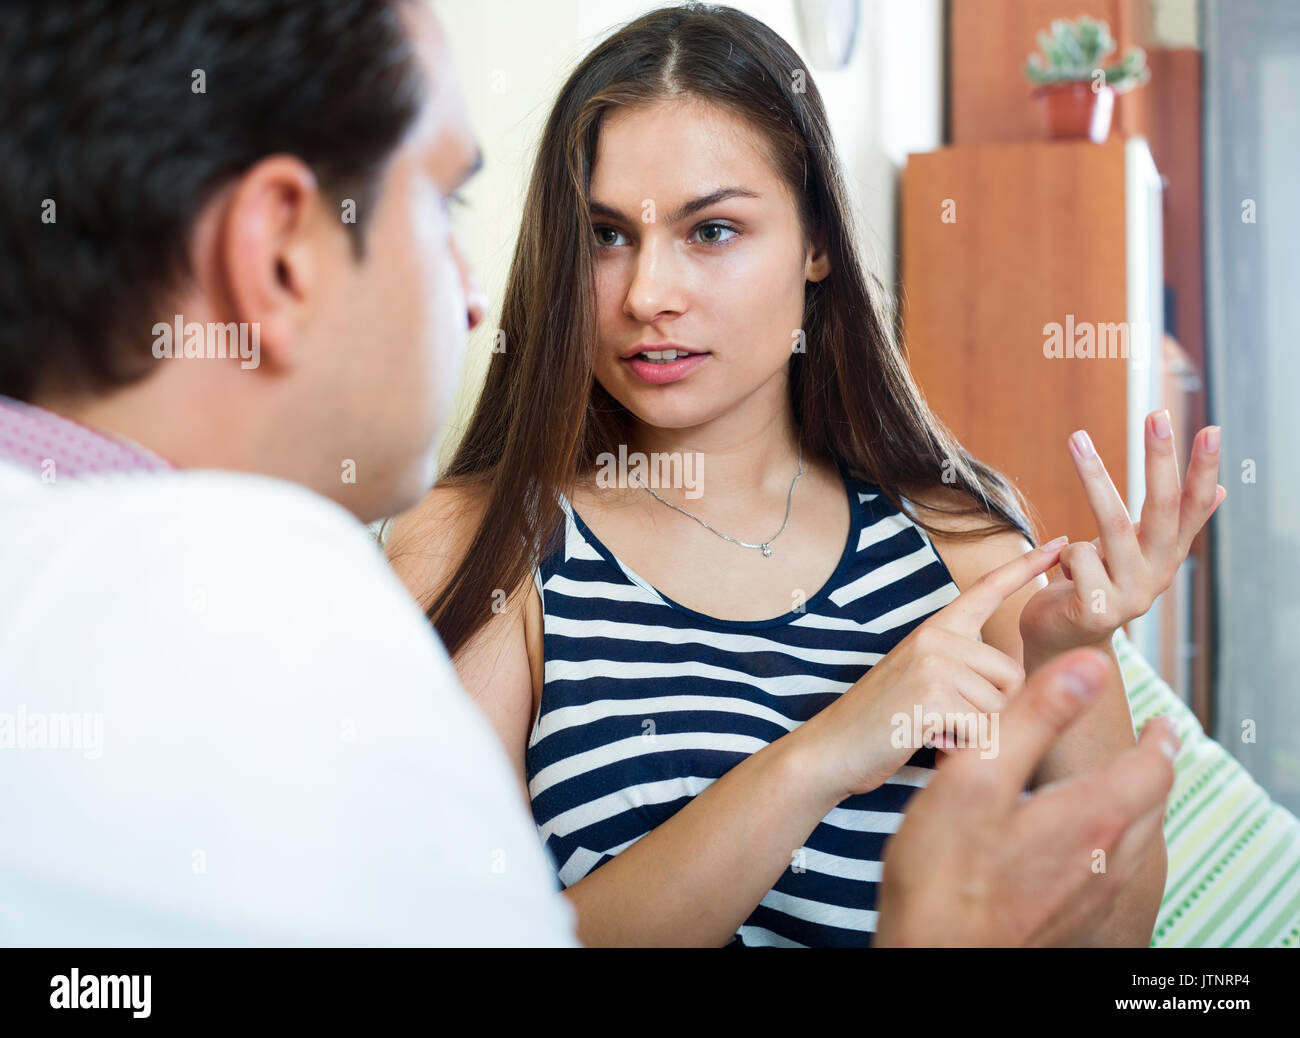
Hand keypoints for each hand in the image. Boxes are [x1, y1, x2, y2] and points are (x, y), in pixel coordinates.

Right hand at [798, 538, 1068, 800]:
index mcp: (936, 629)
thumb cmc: (883, 722)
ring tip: (936, 732)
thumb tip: (1013, 681)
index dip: (1024, 567)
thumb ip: (963, 667)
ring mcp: (933, 664)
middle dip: (993, 711)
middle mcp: (936, 638)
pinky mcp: (932, 697)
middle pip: (1012, 676)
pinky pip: (983, 731)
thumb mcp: (923, 679)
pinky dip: (964, 749)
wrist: (831, 748)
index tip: (1059, 544)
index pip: (987, 590)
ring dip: (977, 734)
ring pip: (1001, 708)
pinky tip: (932, 743)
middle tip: (948, 722)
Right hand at [873, 646, 1178, 946]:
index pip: (1153, 769)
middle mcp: (1105, 862)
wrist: (931, 957)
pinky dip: (1113, 843)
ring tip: (1120, 788)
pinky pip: (1113, 874)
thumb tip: (1088, 664)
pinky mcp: (1070, 921)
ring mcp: (1090, 898)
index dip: (1160, 739)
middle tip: (1147, 747)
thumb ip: (1035, 715)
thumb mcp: (979, 773)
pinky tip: (1083, 845)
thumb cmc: (943, 869)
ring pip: (1135, 844)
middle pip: (1152, 807)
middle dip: (1153, 771)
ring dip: (1136, 808)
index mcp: (1091, 818)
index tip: (1161, 721)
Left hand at [1019, 412, 1224, 657]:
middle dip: (1160, 460)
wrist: (1062, 643)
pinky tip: (1059, 565)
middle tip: (1156, 413)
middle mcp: (1156, 575)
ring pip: (1112, 524)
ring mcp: (1130, 594)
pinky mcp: (1097, 609)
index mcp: (1167, 556)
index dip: (1204, 470)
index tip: (1212, 428)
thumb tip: (1223, 491)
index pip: (1193, 508)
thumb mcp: (1137, 553)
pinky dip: (1064, 550)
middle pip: (1161, 509)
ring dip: (1095, 477)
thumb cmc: (1096, 586)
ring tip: (1077, 437)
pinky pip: (1078, 556)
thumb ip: (1174, 526)